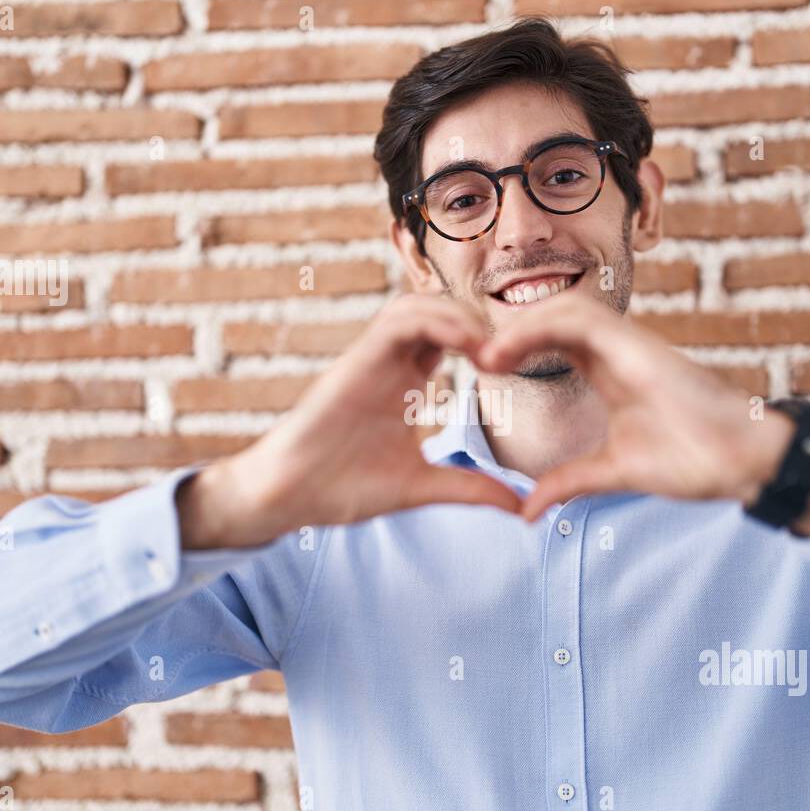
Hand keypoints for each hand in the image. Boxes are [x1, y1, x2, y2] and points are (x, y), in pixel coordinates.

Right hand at [179, 294, 522, 548]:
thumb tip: (520, 505)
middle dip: (478, 320)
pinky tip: (466, 343)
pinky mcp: (356, 361)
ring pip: (418, 305)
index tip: (516, 365)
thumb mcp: (421, 487)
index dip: (485, 340)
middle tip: (511, 350)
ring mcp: (372, 358)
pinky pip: (397, 322)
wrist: (289, 495)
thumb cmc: (343, 487)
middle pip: (439, 311)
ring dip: (460, 315)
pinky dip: (434, 321)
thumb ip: (469, 489)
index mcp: (405, 382)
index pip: (450, 337)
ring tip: (490, 346)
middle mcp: (390, 362)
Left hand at [475, 294, 796, 522]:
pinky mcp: (638, 344)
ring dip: (517, 327)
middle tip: (471, 359)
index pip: (551, 341)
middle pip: (551, 317)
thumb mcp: (613, 472)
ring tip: (483, 357)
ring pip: (562, 307)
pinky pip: (579, 318)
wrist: (741, 462)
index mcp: (609, 370)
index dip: (514, 349)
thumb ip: (569, 482)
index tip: (481, 374)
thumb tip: (527, 510)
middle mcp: (616, 349)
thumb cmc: (691, 461)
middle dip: (508, 333)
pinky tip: (506, 353)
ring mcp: (629, 342)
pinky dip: (537, 328)